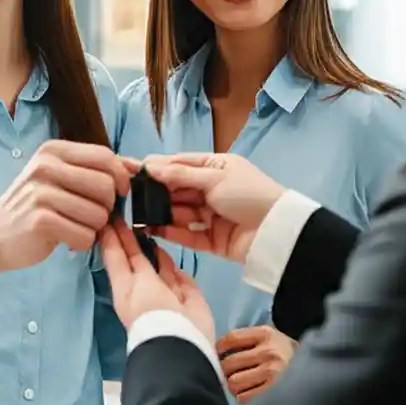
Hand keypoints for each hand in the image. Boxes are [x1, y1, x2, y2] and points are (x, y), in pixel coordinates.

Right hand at [0, 140, 128, 270]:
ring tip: (75, 228)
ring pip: (99, 214)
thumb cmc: (34, 205)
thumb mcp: (57, 176)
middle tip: (91, 216)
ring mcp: (41, 193)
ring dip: (94, 229)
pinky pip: (85, 235)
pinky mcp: (40, 221)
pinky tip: (66, 240)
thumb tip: (134, 168)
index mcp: (54, 151)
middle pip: (106, 186)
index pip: (105, 157)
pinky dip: (81, 243)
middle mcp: (46, 167)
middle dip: (108, 207)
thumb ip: (90, 169)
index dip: (121, 177)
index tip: (120, 193)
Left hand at [99, 219, 214, 341]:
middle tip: (124, 211)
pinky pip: (176, 271)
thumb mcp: (133, 280)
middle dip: (129, 237)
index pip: (115, 256)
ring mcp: (165, 289)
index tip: (107, 215)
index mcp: (125, 286)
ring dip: (151, 246)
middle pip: (135, 257)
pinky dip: (170, 260)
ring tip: (144, 221)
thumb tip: (111, 235)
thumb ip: (126, 256)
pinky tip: (166, 245)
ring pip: (157, 263)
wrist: (181, 337)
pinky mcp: (186, 291)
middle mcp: (143, 286)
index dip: (111, 237)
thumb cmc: (150, 307)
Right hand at [123, 153, 285, 263]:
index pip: (181, 165)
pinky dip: (170, 232)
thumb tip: (150, 166)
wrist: (276, 231)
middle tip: (128, 194)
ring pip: (180, 212)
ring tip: (136, 213)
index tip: (130, 167)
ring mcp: (211, 215)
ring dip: (160, 212)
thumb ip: (181, 176)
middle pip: (177, 189)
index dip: (157, 167)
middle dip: (156, 191)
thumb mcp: (215, 179)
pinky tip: (151, 229)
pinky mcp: (212, 239)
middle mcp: (211, 190)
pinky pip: (187, 234)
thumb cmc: (248, 194)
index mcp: (216, 168)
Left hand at [216, 325, 296, 402]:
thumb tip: (216, 350)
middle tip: (231, 372)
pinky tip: (249, 391)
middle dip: (226, 370)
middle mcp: (269, 351)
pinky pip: (244, 397)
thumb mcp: (269, 336)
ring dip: (234, 385)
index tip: (218, 354)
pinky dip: (243, 396)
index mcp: (265, 334)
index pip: (230, 338)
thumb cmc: (282, 352)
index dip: (219, 348)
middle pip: (229, 363)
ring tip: (241, 383)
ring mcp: (272, 372)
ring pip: (234, 382)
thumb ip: (246, 339)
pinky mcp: (274, 390)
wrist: (313, 366)